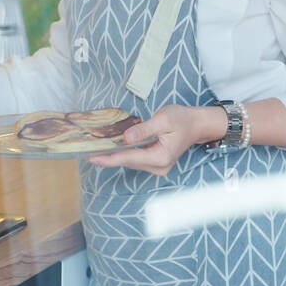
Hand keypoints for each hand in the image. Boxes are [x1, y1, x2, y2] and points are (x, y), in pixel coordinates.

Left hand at [87, 104, 223, 175]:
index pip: (130, 158)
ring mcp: (158, 167)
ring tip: (97, 150)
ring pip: (131, 161)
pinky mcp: (156, 164)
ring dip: (116, 156)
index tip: (92, 157)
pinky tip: (114, 148)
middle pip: (128, 161)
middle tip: (88, 151)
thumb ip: (144, 130)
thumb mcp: (164, 119)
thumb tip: (126, 138)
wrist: (197, 124)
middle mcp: (159, 166)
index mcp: (161, 157)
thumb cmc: (182, 119)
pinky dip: (125, 154)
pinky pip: (136, 160)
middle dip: (109, 157)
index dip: (110, 158)